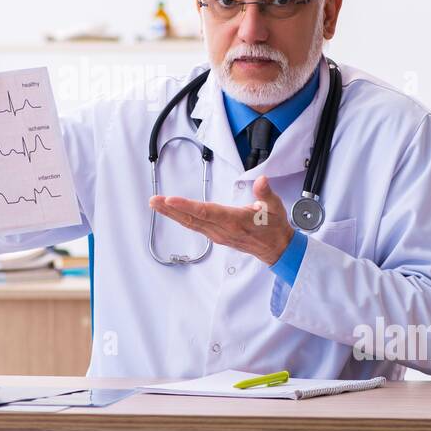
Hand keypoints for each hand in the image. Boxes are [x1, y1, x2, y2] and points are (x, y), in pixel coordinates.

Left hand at [148, 174, 294, 265]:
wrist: (276, 249)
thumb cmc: (274, 227)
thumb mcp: (274, 208)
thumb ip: (265, 193)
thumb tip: (261, 180)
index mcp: (235, 221)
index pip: (206, 212)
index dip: (187, 206)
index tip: (170, 200)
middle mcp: (223, 230)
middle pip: (192, 219)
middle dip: (171, 210)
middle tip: (154, 201)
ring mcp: (218, 235)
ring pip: (191, 224)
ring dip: (172, 214)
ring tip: (156, 204)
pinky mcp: (216, 237)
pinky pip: (195, 227)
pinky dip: (181, 218)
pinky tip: (171, 213)